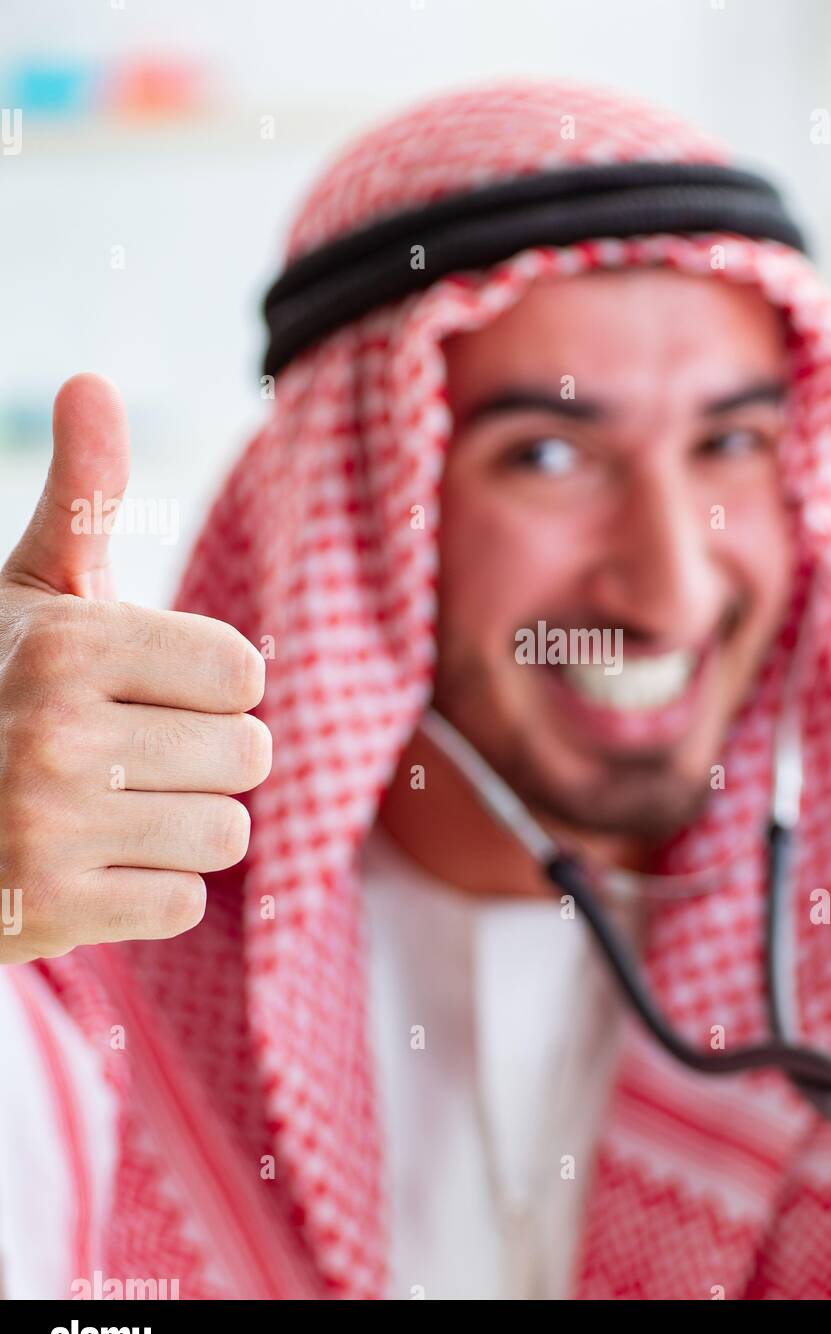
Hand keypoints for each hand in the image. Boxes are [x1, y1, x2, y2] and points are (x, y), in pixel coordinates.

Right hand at [0, 374, 269, 965]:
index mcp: (69, 643)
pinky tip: (94, 863)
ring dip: (184, 826)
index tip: (158, 688)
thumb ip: (81, 499)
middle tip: (134, 754)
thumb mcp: (32, 591)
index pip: (246, 673)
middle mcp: (58, 733)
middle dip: (207, 758)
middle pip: (251, 756)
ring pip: (228, 833)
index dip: (215, 686)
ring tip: (114, 808)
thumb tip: (92, 380)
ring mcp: (51, 828)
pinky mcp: (53, 910)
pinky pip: (185, 901)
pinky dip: (152, 889)